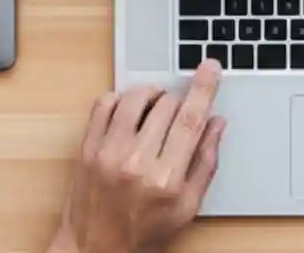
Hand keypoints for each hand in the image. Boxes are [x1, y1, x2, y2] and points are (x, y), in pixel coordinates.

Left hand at [50, 60, 225, 252]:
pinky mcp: (87, 147)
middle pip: (166, 105)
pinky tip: (129, 113)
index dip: (204, 89)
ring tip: (156, 107)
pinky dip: (120, 99)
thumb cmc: (142, 233)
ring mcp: (107, 151)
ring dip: (151, 95)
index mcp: (166, 179)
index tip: (210, 69)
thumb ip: (205, 163)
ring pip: (135, 97)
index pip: (190, 120)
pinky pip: (104, 104)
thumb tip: (216, 125)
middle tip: (179, 113)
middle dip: (179, 101)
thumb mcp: (187, 209)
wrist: (94, 248)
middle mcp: (135, 161)